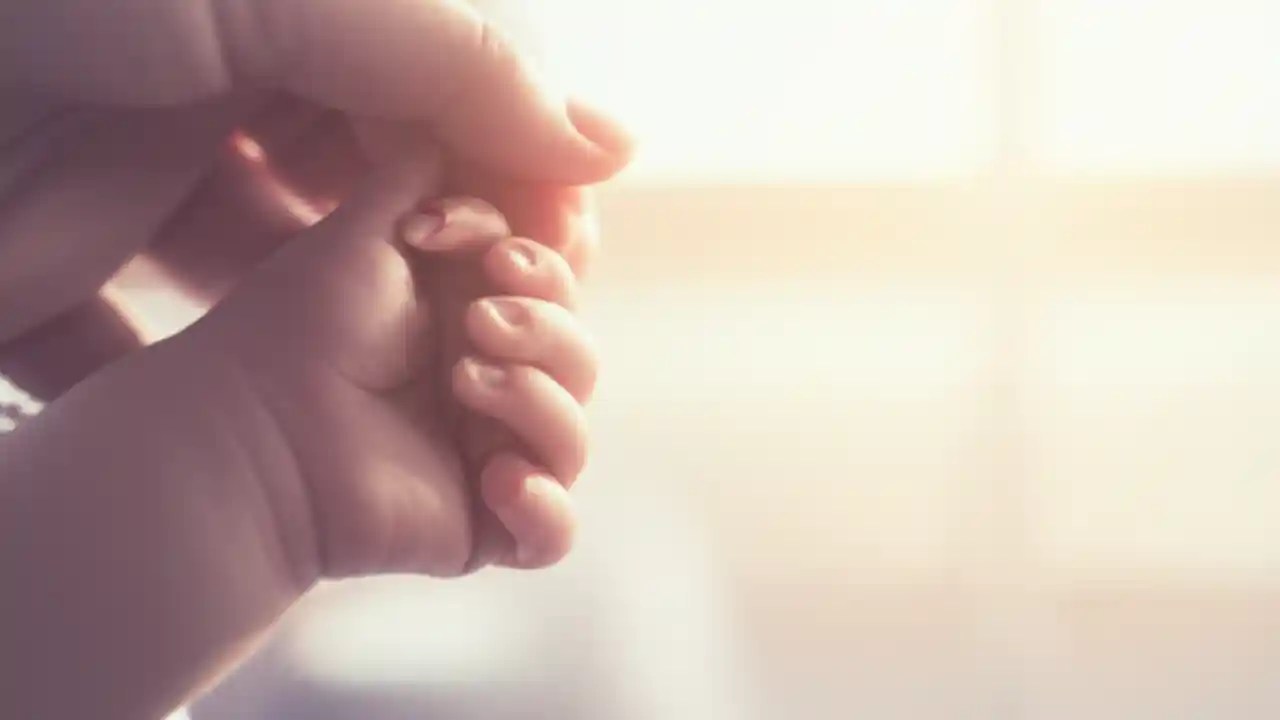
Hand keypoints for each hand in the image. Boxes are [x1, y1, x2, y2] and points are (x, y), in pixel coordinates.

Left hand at [0, 0, 629, 395]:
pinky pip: (144, 344)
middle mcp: (210, 94)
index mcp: (281, 17)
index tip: (550, 250)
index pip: (436, 103)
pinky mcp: (46, 277)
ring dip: (334, 332)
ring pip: (275, 284)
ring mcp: (129, 190)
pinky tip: (261, 414)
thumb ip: (451, 58)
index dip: (502, 177)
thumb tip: (608, 142)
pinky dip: (199, 385)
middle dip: (436, 261)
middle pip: (369, 197)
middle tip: (492, 325)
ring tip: (396, 383)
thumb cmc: (39, 0)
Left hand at [192, 158, 596, 578]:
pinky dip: (546, 510)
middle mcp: (487, 382)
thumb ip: (434, 176)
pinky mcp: (477, 526)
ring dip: (539, 400)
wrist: (250, 431)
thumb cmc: (300, 327)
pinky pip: (554, 534)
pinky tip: (499, 481)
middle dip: (546, 325)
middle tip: (479, 317)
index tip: (491, 249)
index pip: (557, 286)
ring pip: (573, 435)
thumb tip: (485, 136)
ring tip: (466, 383)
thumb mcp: (374, 231)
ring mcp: (484, 455)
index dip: (547, 264)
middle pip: (578, 354)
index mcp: (470, 311)